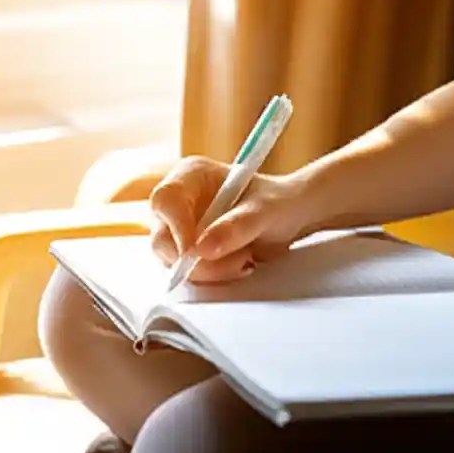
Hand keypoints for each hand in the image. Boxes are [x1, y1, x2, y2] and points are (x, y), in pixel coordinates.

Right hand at [148, 156, 313, 283]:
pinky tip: (240, 264)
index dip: (176, 228)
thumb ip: (236, 226)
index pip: (165, 201)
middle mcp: (180, 202)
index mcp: (190, 176)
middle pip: (162, 238)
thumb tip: (203, 248)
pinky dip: (214, 277)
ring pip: (173, 261)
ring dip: (210, 270)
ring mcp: (181, 229)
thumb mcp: (264, 211)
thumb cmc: (278, 202)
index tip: (195, 252)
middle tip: (236, 262)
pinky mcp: (189, 253)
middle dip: (196, 259)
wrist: (291, 217)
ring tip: (246, 258)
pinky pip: (188, 273)